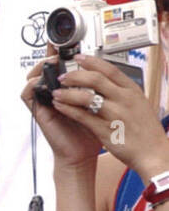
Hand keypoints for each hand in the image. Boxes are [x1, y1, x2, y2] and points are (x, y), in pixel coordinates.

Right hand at [20, 59, 103, 170]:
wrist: (83, 154)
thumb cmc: (92, 131)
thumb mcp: (99, 103)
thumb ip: (97, 87)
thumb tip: (103, 68)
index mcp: (68, 90)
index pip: (59, 67)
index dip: (57, 53)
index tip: (63, 42)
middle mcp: (54, 94)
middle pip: (43, 69)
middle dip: (48, 57)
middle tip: (56, 53)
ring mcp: (44, 102)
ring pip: (32, 78)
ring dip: (39, 69)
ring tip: (50, 64)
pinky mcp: (38, 111)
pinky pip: (27, 94)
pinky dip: (32, 86)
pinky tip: (42, 82)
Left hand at [46, 55, 168, 179]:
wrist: (153, 153)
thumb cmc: (145, 130)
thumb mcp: (139, 104)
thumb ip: (122, 92)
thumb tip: (105, 80)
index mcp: (133, 91)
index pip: (110, 70)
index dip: (92, 62)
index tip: (78, 57)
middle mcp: (125, 100)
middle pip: (95, 79)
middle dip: (75, 75)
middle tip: (62, 76)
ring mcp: (115, 115)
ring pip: (86, 97)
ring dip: (67, 93)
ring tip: (56, 92)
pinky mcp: (105, 130)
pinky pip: (82, 116)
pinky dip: (68, 109)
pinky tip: (59, 106)